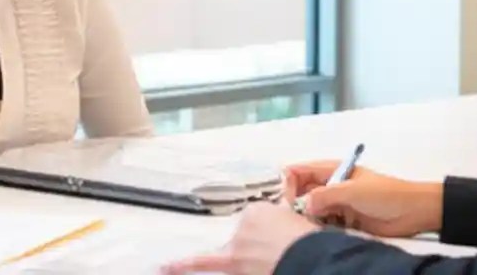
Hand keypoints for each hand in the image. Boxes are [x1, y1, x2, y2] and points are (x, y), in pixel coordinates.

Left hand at [160, 202, 319, 274]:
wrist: (312, 261)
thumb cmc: (312, 244)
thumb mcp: (305, 224)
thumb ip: (291, 221)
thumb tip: (295, 218)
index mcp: (264, 209)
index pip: (261, 219)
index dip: (273, 233)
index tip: (284, 239)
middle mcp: (246, 223)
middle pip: (247, 237)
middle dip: (260, 246)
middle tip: (281, 254)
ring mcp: (238, 244)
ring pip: (235, 251)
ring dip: (246, 258)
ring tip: (260, 262)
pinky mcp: (233, 263)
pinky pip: (203, 262)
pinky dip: (181, 265)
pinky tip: (164, 267)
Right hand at [285, 161, 442, 237]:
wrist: (413, 212)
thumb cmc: (386, 194)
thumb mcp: (353, 190)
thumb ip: (325, 195)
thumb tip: (303, 205)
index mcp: (331, 170)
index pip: (298, 171)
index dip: (288, 183)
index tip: (288, 201)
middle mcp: (330, 185)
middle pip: (301, 191)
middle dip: (295, 204)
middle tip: (295, 218)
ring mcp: (337, 203)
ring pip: (310, 209)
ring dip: (306, 218)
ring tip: (308, 227)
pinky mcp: (343, 220)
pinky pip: (322, 224)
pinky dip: (317, 228)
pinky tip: (318, 234)